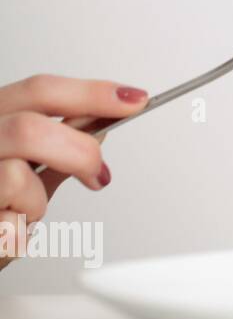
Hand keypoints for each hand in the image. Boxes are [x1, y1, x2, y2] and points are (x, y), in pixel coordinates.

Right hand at [0, 75, 149, 269]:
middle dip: (78, 153)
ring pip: (18, 175)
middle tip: (98, 174)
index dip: (91, 93)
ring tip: (24, 210)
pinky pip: (10, 220)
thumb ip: (59, 144)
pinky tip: (6, 228)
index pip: (39, 90)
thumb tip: (101, 121)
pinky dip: (21, 228)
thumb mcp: (27, 169)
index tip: (133, 100)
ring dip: (36, 201)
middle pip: (30, 127)